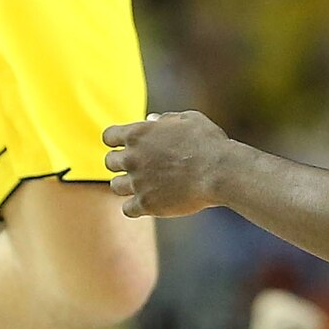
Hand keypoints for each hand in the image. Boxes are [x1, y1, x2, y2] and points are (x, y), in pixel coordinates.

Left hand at [104, 112, 234, 218]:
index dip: (116, 141)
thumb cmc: (208, 142)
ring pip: (115, 186)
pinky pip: (127, 209)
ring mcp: (137, 182)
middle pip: (109, 162)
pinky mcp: (147, 204)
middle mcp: (132, 157)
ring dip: (126, 185)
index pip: (109, 136)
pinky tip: (148, 203)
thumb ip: (166, 119)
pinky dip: (135, 207)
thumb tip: (151, 119)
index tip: (127, 146)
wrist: (219, 172)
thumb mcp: (188, 119)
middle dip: (121, 163)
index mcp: (138, 134)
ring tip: (143, 185)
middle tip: (137, 167)